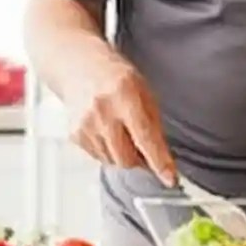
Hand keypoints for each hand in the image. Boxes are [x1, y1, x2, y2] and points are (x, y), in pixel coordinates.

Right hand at [63, 53, 177, 187]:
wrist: (80, 67)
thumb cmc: (116, 77)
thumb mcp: (144, 91)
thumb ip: (154, 123)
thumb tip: (163, 157)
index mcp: (125, 96)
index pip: (146, 137)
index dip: (160, 161)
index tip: (170, 178)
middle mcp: (102, 112)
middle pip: (127, 158)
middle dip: (141, 160)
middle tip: (146, 150)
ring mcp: (85, 125)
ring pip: (113, 161)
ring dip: (125, 156)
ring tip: (124, 133)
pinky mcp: (75, 135)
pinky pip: (99, 158)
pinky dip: (109, 152)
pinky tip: (109, 132)